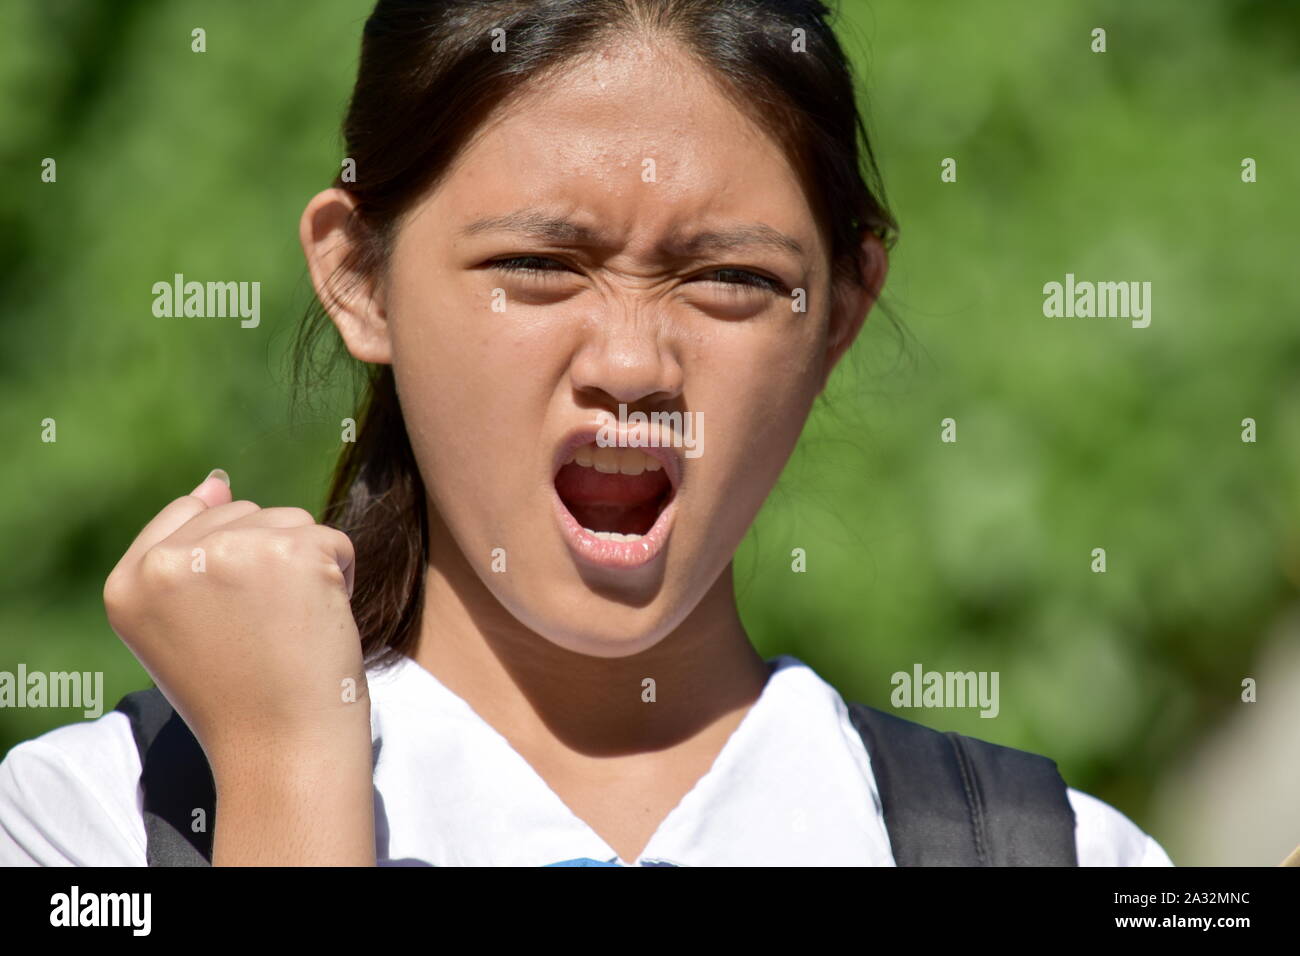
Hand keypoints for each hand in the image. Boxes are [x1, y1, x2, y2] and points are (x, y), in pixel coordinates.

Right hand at [103, 469, 368, 766]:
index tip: (234, 615)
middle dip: (267, 562)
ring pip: (288, 520)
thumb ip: (186, 552)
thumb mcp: (183, 626)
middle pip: (241, 514)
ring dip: (305, 567)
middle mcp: (167, 563)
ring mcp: (228, 552)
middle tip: (262, 633)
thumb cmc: (240, 696)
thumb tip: (216, 481)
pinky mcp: (290, 552)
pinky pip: (331, 539)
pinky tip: (319, 622)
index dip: (226, 559)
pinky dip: (340, 577)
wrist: (282, 750)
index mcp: (126, 583)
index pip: (186, 514)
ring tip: (289, 628)